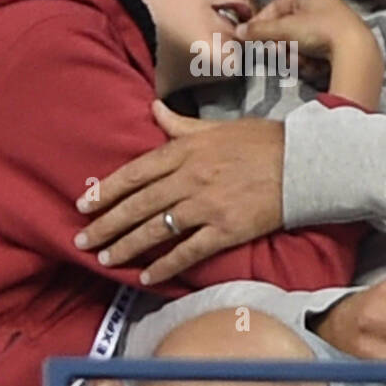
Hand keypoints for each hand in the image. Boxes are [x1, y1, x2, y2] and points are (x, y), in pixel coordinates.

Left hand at [75, 101, 283, 283]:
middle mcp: (190, 178)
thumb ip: (180, 124)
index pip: (135, 172)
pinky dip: (165, 265)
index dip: (106, 190)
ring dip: (127, 246)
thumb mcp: (216, 126)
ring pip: (156, 229)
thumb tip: (153, 109)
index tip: (84, 204)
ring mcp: (207, 205)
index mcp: (186, 150)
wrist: (303, 163)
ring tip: (105, 259)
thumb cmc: (262, 142)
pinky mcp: (226, 229)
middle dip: (106, 224)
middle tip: (82, 240)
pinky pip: (188, 251)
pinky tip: (147, 276)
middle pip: (139, 205)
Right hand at [242, 0, 382, 109]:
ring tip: (303, 59)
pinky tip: (315, 64)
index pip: (275, 7)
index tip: (250, 39)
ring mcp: (330, 23)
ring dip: (295, 54)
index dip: (261, 24)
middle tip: (280, 52)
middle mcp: (320, 3)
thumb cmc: (321, 30)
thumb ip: (259, 30)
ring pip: (298, 42)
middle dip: (282, 44)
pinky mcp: (337, 42)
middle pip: (286, 28)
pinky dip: (310, 60)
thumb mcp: (285, 29)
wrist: (356, 51)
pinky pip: (313, 51)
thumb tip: (239, 31)